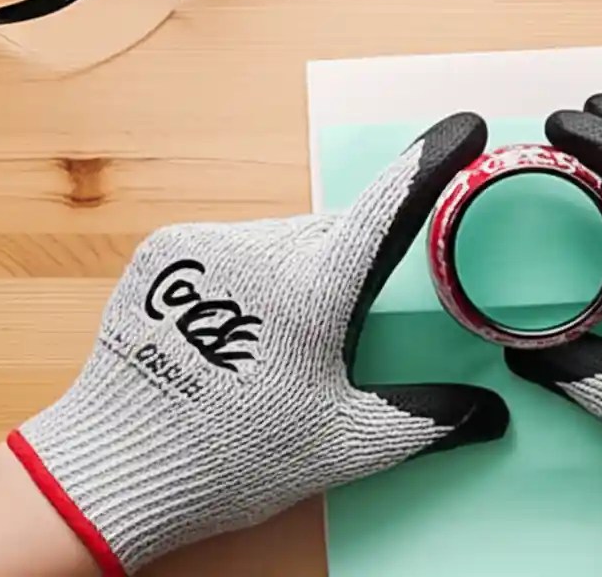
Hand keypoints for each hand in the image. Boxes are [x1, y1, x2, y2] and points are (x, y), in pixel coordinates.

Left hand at [7, 113, 508, 574]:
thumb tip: (488, 413)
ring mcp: (204, 246)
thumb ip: (424, 420)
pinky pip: (233, 248)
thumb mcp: (344, 445)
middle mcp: (259, 250)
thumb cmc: (232, 458)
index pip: (387, 208)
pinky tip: (233, 332)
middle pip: (337, 232)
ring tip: (276, 347)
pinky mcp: (164, 253)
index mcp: (313, 292)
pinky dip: (250, 277)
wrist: (114, 471)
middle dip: (355, 266)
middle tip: (341, 335)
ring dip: (301, 272)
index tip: (465, 130)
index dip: (431, 164)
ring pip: (285, 239)